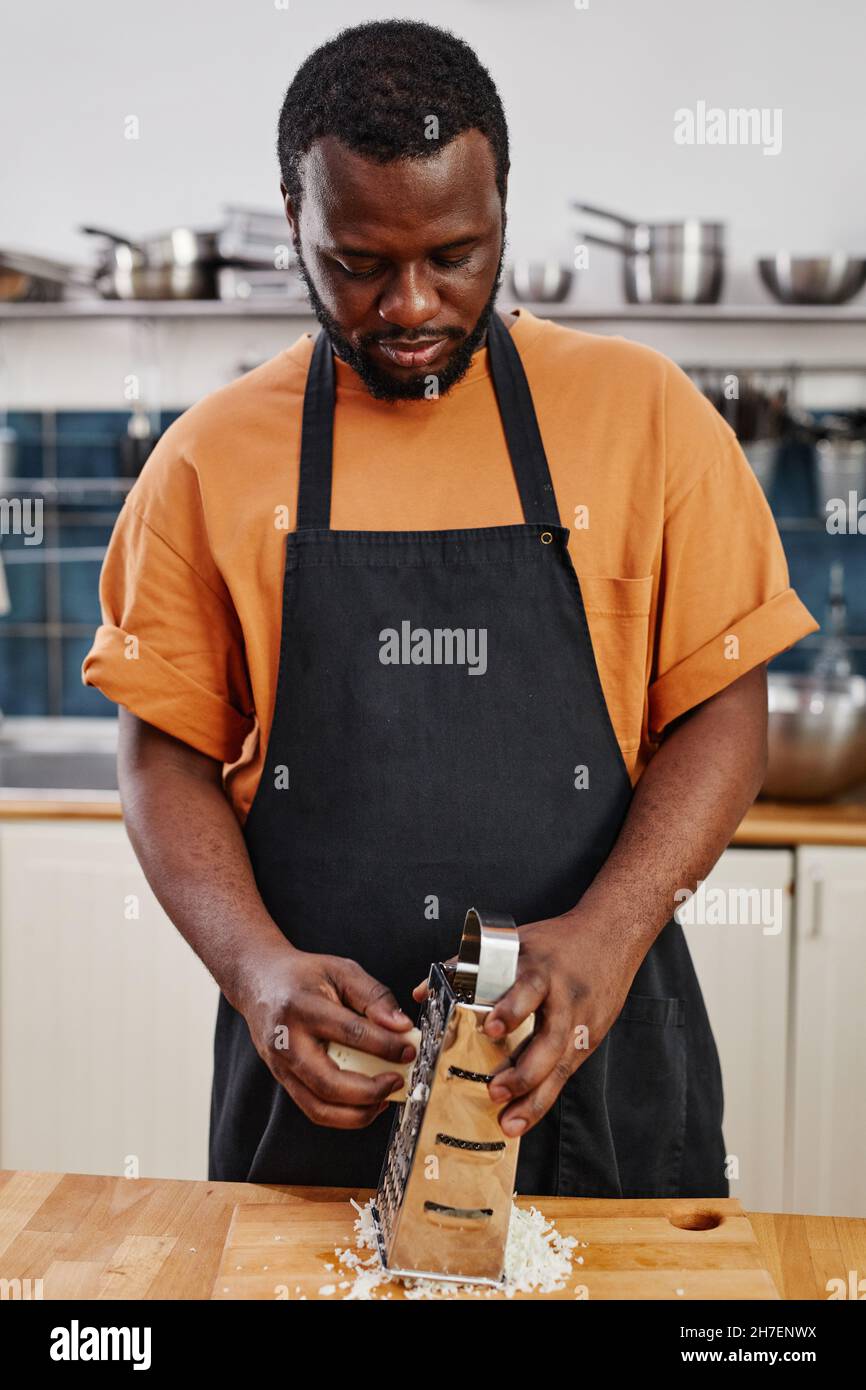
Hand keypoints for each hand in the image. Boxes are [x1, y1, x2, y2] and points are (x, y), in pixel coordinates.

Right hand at [238, 944, 416, 1128]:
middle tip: (398, 1081)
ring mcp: (281, 1066)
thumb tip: (401, 1027)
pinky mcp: (282, 1080)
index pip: (350, 1033)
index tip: (408, 1050)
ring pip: (320, 1107)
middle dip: (370, 1090)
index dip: (385, 1045)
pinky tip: (366, 1102)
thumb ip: (374, 996)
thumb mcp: (341, 970)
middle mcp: (286, 1042)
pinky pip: (314, 1109)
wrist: (258, 981)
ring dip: (358, 1112)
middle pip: (329, 1083)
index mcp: (302, 1007)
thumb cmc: (303, 975)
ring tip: (385, 1098)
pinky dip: (344, 1114)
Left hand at [414, 912, 633, 1137]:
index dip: (513, 1008)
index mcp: (541, 968)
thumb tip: (423, 991)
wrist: (613, 936)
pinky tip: (526, 1115)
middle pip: (550, 1037)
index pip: (529, 989)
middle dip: (524, 1069)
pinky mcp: (589, 1038)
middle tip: (495, 1090)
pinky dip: (546, 1095)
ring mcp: (580, 1021)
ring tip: (510, 1120)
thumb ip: (467, 965)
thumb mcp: (514, 943)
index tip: (492, 1028)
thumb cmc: (556, 941)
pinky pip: (567, 1072)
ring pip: (561, 1064)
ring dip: (535, 1096)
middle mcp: (564, 997)